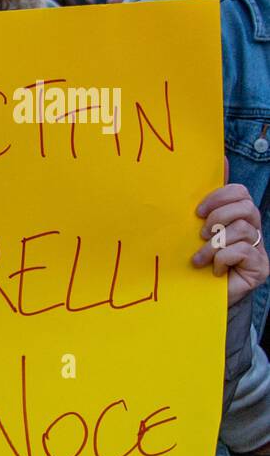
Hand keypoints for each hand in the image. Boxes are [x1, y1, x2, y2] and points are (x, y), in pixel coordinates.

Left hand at [193, 165, 267, 306]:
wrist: (200, 296)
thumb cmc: (198, 260)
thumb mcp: (195, 229)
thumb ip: (205, 202)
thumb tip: (218, 159)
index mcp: (238, 216)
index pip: (240, 192)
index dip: (219, 196)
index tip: (198, 212)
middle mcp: (253, 229)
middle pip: (246, 207)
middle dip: (219, 218)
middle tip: (201, 233)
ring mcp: (260, 248)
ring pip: (244, 230)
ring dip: (214, 244)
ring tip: (200, 258)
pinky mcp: (261, 267)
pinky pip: (244, 250)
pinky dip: (222, 258)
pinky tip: (214, 270)